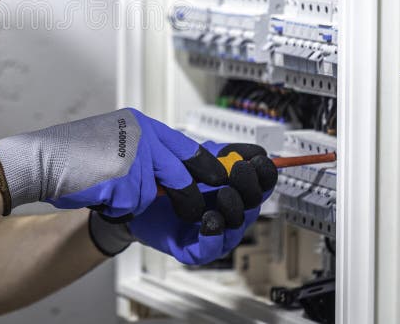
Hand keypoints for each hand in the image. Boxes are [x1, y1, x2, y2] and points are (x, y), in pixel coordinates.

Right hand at [0, 108, 202, 216]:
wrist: (41, 159)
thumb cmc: (72, 153)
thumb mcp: (116, 140)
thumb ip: (143, 152)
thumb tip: (172, 174)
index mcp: (141, 124)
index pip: (185, 146)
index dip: (205, 165)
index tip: (220, 177)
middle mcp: (141, 137)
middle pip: (180, 175)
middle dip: (187, 198)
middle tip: (191, 210)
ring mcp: (132, 158)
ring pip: (149, 196)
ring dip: (129, 201)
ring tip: (105, 186)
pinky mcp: (122, 180)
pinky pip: (129, 206)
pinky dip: (115, 207)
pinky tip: (97, 192)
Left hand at [125, 142, 276, 264]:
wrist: (135, 193)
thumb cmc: (168, 178)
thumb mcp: (197, 158)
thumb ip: (225, 152)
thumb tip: (255, 150)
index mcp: (233, 190)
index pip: (260, 185)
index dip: (264, 175)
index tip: (258, 161)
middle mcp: (227, 213)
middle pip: (252, 206)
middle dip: (249, 188)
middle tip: (239, 171)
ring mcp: (212, 232)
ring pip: (233, 229)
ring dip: (233, 210)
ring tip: (224, 194)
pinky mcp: (192, 248)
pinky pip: (207, 250)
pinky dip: (212, 237)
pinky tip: (211, 221)